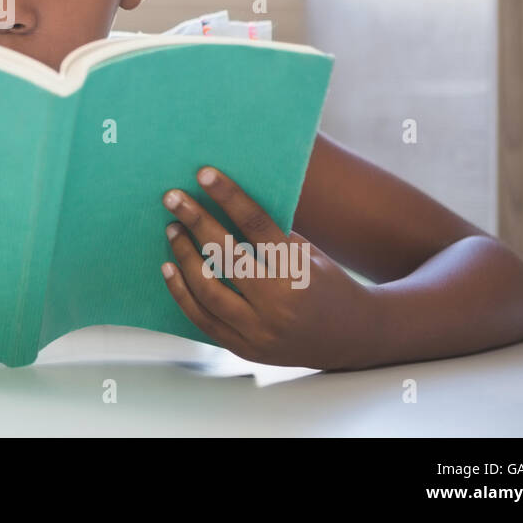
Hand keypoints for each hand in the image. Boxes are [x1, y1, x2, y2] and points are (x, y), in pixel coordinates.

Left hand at [160, 166, 381, 370]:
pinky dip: (181, 293)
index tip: (203, 174)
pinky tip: (169, 268)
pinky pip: (203, 320)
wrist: (354, 337)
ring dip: (184, 255)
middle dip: (195, 222)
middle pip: (225, 256)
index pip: (256, 225)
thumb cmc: (327, 283)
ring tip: (172, 229)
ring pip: (207, 290)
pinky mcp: (246, 349)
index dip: (229, 196)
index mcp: (298, 271)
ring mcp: (260, 331)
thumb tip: (224, 202)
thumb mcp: (309, 253)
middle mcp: (277, 304)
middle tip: (172, 198)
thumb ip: (271, 236)